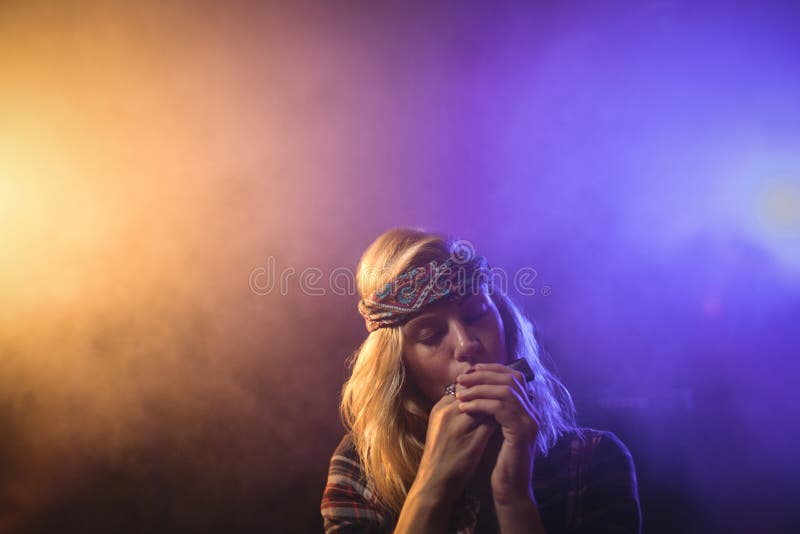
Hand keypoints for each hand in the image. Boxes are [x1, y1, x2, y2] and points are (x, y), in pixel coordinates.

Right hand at [412, 392, 498, 504]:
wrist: (434, 482)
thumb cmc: (441, 454)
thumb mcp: (442, 426)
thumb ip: (457, 410)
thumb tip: (479, 396)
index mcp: (440, 407)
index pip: (465, 386)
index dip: (482, 386)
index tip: (495, 389)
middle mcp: (448, 413)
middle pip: (477, 392)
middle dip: (492, 392)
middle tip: (507, 395)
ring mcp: (459, 427)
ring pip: (486, 406)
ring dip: (498, 405)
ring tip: (510, 408)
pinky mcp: (471, 442)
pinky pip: (491, 424)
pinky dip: (501, 421)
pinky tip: (508, 423)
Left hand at [455, 362, 541, 503]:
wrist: (509, 491)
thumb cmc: (497, 463)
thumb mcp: (491, 430)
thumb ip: (489, 410)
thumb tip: (473, 388)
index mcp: (526, 410)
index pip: (514, 377)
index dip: (492, 369)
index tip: (471, 370)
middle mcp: (532, 413)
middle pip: (511, 378)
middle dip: (484, 375)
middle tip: (461, 379)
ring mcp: (529, 422)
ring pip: (506, 391)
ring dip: (479, 388)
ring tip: (459, 393)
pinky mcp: (522, 433)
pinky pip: (502, 408)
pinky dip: (481, 404)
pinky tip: (465, 408)